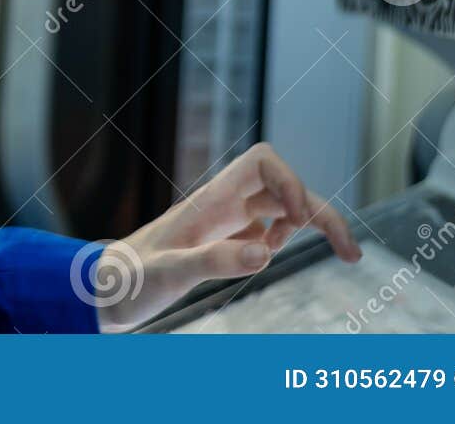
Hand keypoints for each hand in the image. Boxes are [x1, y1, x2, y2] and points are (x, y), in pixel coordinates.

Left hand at [91, 142, 362, 331]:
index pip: (262, 163)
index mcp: (209, 202)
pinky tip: (270, 256)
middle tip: (351, 253)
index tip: (300, 218)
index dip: (290, 180)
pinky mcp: (218, 241)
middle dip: (319, 210)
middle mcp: (219, 206)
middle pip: (282, 188)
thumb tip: (266, 251)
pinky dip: (279, 238)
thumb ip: (214, 260)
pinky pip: (261, 228)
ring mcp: (220, 223)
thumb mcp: (169, 275)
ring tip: (331, 253)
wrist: (102, 291)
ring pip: (277, 208)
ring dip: (307, 223)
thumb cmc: (128, 281)